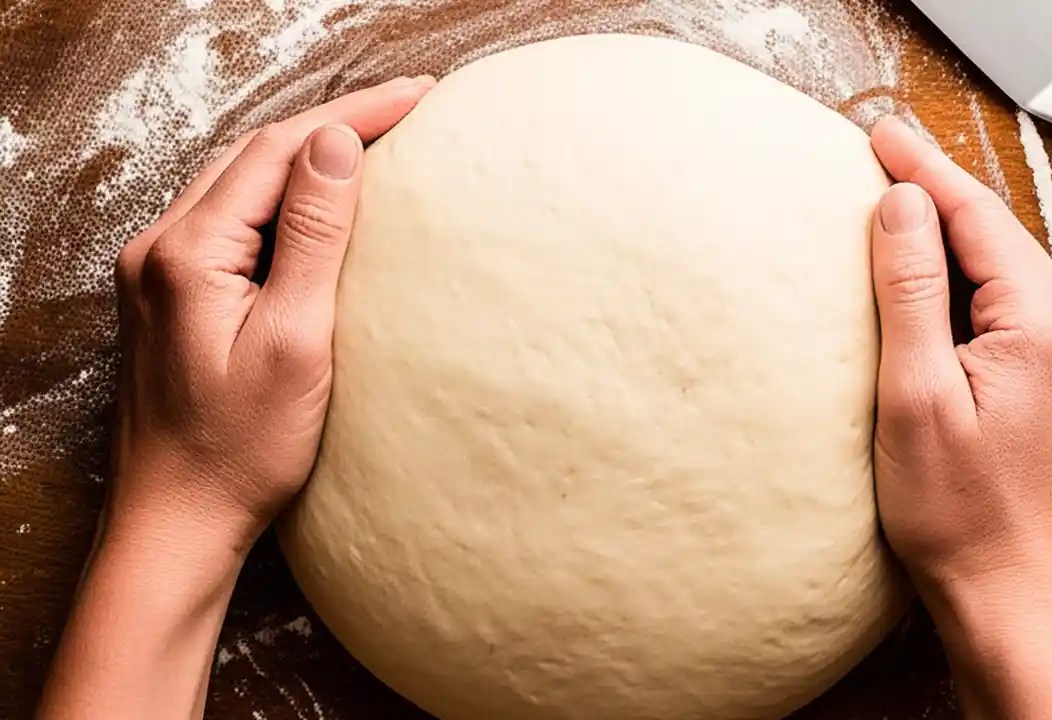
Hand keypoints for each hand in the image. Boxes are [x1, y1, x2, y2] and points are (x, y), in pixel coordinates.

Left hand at [40, 77, 434, 719]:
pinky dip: (284, 196)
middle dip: (335, 123)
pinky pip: (231, 218)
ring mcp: (159, 270)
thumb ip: (314, 238)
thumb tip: (337, 143)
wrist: (177, 522)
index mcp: (187, 251)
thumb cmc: (239, 450)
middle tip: (410, 108)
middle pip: (257, 154)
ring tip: (377, 140)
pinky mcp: (172, 295)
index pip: (280, 149)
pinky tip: (322, 203)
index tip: (421, 99)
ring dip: (308, 155)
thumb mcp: (294, 341)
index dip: (354, 114)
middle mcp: (160, 246)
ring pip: (243, 181)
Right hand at [868, 117, 1051, 716]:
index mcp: (1047, 327)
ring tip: (896, 201)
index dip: (923, 172)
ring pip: (1002, 269)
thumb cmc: (957, 514)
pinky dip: (965, 280)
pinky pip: (1009, 306)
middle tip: (882, 154)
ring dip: (949, 235)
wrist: (1006, 597)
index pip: (978, 219)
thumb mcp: (915, 396)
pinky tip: (928, 275)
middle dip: (937, 193)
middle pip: (997, 236)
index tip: (879, 136)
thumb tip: (902, 204)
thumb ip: (909, 291)